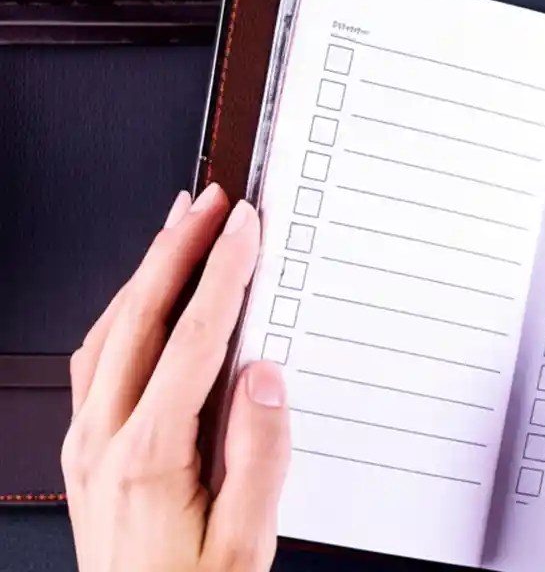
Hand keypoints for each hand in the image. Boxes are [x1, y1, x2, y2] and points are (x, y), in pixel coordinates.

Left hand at [61, 184, 290, 571]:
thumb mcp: (245, 542)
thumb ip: (260, 455)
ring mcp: (85, 443)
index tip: (244, 228)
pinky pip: (96, 358)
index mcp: (147, 457)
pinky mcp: (85, 450)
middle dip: (176, 248)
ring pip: (108, 331)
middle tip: (210, 201)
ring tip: (179, 228)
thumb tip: (265, 376)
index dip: (222, 273)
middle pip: (139, 318)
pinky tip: (144, 298)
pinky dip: (125, 310)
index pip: (193, 339)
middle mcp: (103, 441)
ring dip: (146, 271)